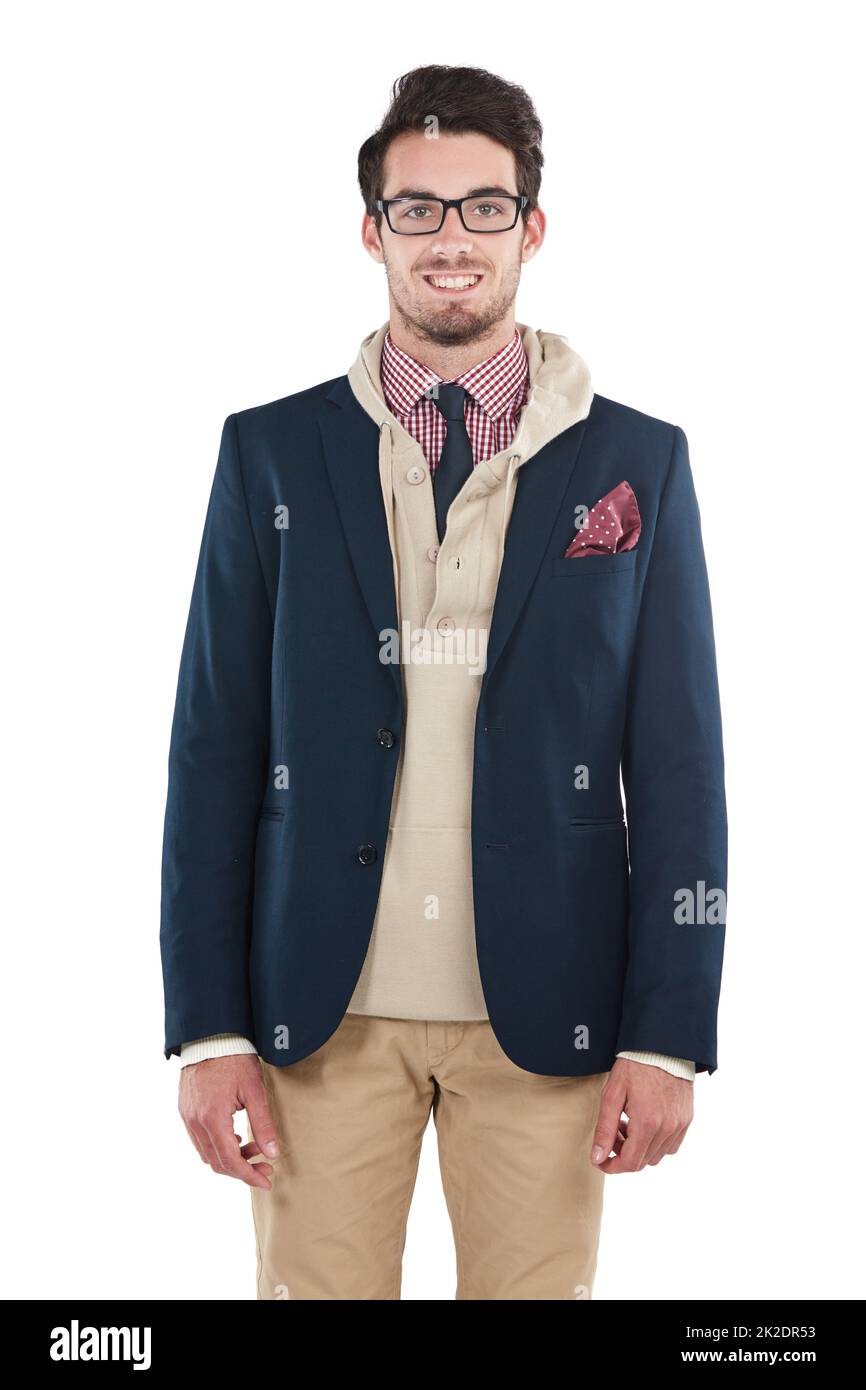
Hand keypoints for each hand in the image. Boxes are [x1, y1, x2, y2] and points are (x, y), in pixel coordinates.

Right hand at [179, 1054, 279, 1188]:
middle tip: (266, 1164)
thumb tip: (273, 1153)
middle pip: (217, 1162)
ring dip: (230, 1157)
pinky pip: (199, 1140)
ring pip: (206, 1153)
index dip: (249, 1176)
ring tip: (254, 1147)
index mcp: (212, 1118)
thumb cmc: (235, 1059)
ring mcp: (187, 1116)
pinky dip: (218, 1145)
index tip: (266, 1180)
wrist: (211, 1036)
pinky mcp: (185, 1110)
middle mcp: (195, 1121)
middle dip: (242, 1169)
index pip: (229, 1161)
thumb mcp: (254, 1090)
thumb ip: (263, 1124)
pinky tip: (235, 1136)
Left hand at [590, 1058, 693, 1172]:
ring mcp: (679, 1125)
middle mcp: (667, 1128)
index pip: (630, 1163)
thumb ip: (605, 1129)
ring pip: (657, 1156)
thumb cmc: (635, 1066)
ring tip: (629, 1124)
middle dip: (623, 1153)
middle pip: (643, 1161)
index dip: (612, 1166)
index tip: (600, 1160)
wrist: (662, 1046)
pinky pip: (671, 1145)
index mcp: (647, 1123)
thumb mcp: (612, 1095)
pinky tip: (646, 1123)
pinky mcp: (686, 1119)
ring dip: (640, 1148)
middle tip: (614, 1131)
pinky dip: (656, 1142)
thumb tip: (598, 1158)